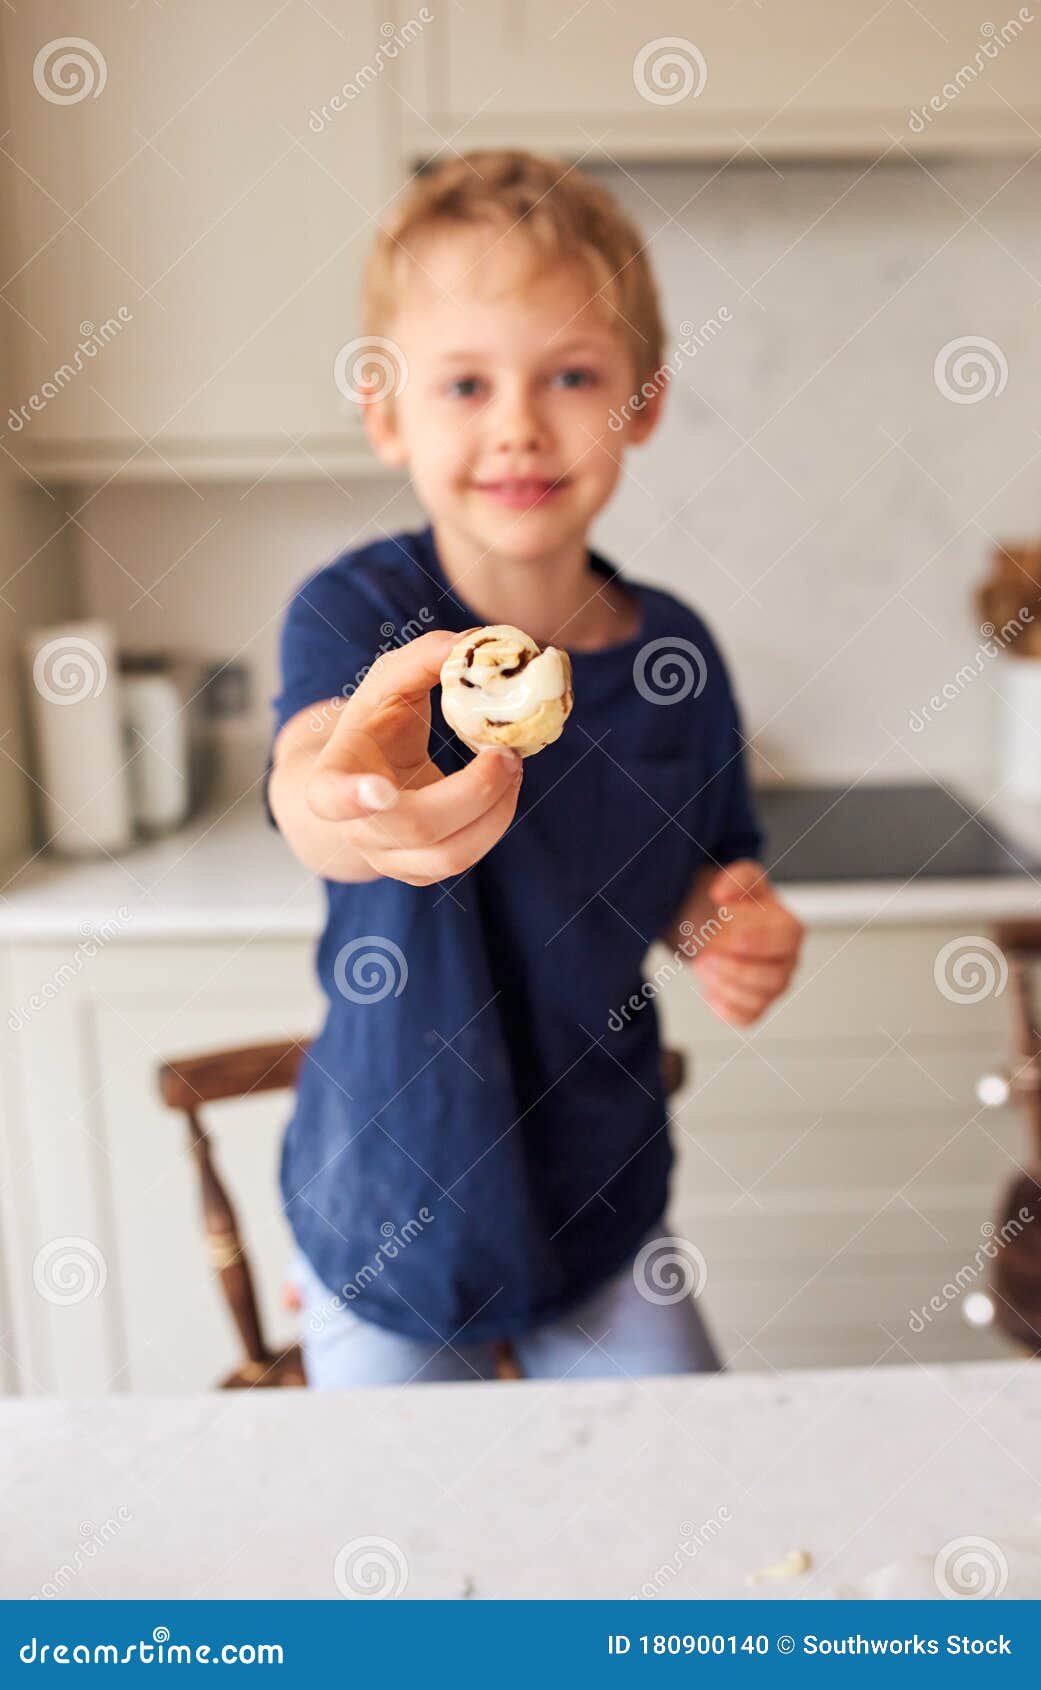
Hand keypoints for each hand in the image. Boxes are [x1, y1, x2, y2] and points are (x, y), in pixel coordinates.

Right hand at [304, 628, 523, 885]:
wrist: (369, 772)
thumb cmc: (378, 723)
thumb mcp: (390, 683)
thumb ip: (423, 658)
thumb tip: (468, 642)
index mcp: (333, 776)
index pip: (330, 797)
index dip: (352, 797)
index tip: (381, 789)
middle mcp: (356, 828)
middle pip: (416, 826)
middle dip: (475, 791)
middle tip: (506, 753)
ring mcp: (387, 858)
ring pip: (449, 856)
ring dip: (496, 810)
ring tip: (513, 765)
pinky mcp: (419, 871)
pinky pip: (465, 859)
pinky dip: (495, 822)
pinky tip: (502, 787)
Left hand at [687, 859, 803, 1027]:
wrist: (711, 925)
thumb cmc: (730, 905)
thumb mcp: (734, 880)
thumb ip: (734, 879)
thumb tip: (721, 892)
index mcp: (788, 927)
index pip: (787, 938)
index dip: (758, 940)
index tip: (729, 938)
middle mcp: (786, 960)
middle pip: (775, 978)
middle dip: (736, 969)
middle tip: (707, 954)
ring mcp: (772, 985)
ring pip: (759, 1000)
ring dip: (724, 985)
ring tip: (702, 964)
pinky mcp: (754, 1004)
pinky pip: (746, 1018)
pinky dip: (724, 1007)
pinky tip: (709, 989)